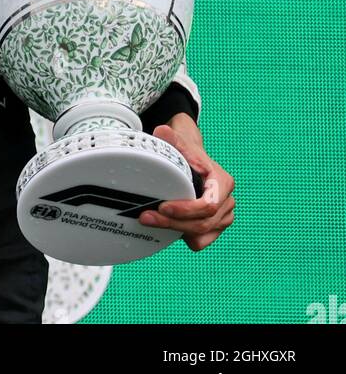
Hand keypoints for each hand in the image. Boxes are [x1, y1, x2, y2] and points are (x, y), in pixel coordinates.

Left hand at [138, 115, 234, 251]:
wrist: (193, 160)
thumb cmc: (188, 153)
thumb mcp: (181, 143)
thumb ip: (173, 138)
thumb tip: (161, 132)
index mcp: (222, 183)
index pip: (209, 206)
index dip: (187, 210)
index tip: (163, 207)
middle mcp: (226, 202)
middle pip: (203, 223)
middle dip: (173, 223)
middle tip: (147, 217)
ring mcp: (222, 217)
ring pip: (201, 235)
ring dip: (175, 230)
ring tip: (151, 220)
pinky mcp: (213, 227)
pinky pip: (200, 241)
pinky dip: (183, 236)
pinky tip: (167, 224)